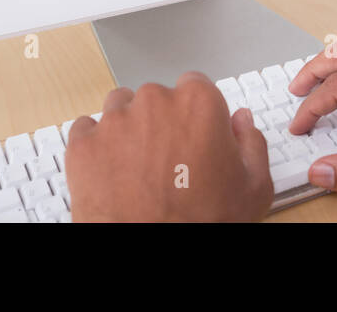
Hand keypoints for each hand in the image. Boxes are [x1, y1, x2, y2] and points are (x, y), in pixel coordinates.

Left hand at [65, 72, 272, 220]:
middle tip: (168, 160)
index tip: (195, 133)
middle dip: (161, 121)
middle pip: (156, 97)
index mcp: (198, 103)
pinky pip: (86, 131)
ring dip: (127, 129)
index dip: (196, 113)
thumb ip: (252, 144)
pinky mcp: (82, 144)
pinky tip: (110, 171)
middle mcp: (154, 102)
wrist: (151, 252)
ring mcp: (114, 121)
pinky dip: (96, 147)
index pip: (196, 84)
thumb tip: (242, 122)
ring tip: (137, 165)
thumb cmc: (200, 223)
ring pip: (120, 108)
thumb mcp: (253, 189)